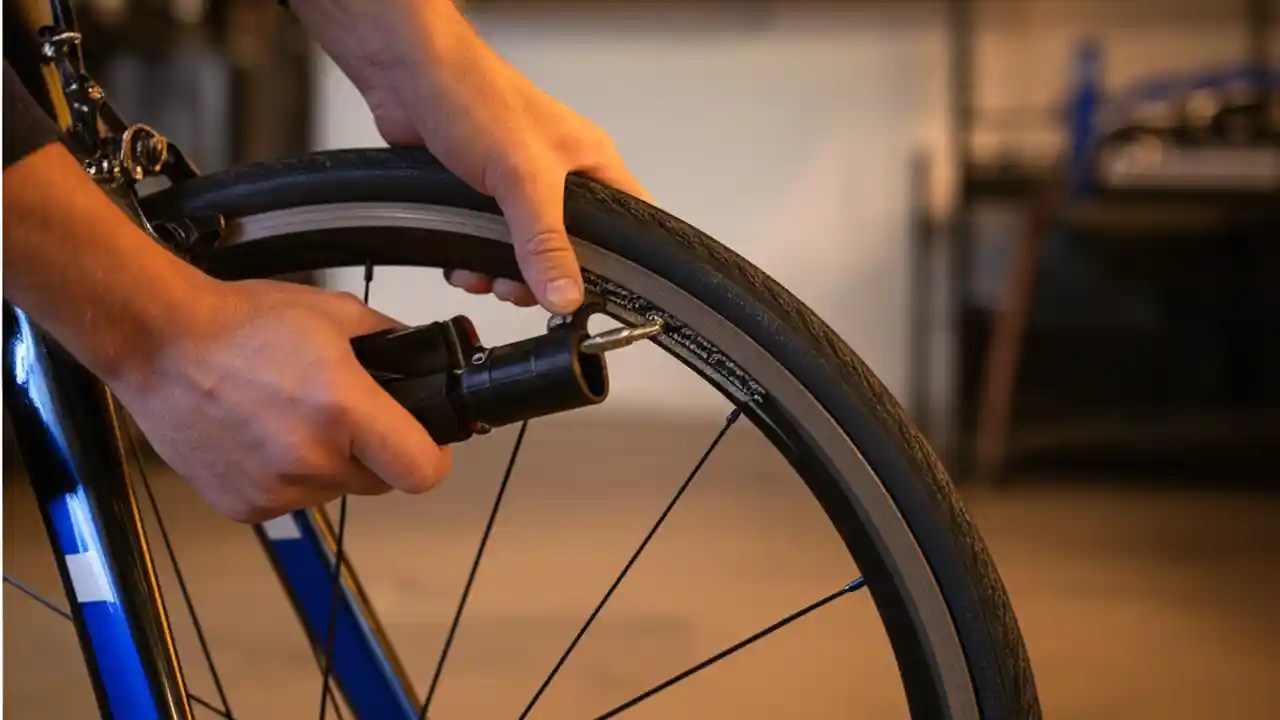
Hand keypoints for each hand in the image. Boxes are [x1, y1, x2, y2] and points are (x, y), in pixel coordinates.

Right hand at [107, 278, 450, 522]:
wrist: (160, 345)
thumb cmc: (242, 323)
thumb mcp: (335, 314)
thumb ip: (391, 339)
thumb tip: (424, 356)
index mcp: (342, 410)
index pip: (422, 470)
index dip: (432, 455)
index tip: (426, 439)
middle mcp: (312, 459)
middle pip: (380, 480)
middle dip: (374, 451)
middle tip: (344, 414)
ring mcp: (276, 490)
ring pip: (335, 490)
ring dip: (329, 463)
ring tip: (293, 416)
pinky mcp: (245, 507)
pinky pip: (293, 499)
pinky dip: (289, 476)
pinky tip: (264, 435)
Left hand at [292, 0, 651, 313]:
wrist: (407, 75)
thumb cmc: (474, 94)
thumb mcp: (523, 178)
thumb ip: (545, 242)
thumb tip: (566, 294)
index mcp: (590, 165)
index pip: (629, 222)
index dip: (625, 261)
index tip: (602, 293)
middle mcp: (559, 178)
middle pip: (571, 251)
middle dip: (544, 278)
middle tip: (524, 288)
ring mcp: (518, 189)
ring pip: (525, 254)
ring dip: (501, 274)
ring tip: (484, 276)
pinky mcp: (478, 198)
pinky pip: (485, 246)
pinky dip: (473, 262)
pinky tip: (460, 263)